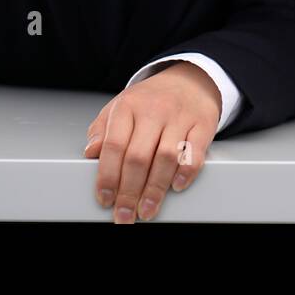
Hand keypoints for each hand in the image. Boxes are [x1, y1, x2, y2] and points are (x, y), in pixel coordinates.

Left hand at [83, 61, 221, 222]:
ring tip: (147, 210)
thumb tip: (90, 153)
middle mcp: (154, 110)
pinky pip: (195, 152)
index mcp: (128, 106)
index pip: (114, 145)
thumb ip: (101, 130)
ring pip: (166, 158)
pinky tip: (176, 186)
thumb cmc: (151, 100)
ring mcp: (180, 117)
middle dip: (129, 192)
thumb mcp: (120, 107)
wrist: (189, 79)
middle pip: (138, 157)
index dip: (107, 176)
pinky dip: (186, 172)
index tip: (105, 199)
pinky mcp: (203, 124)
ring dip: (155, 190)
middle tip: (124, 215)